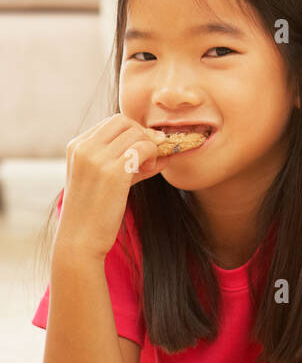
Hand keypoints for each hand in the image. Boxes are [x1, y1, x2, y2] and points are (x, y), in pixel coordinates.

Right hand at [56, 114, 166, 260]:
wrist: (79, 241)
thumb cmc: (93, 212)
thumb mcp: (104, 179)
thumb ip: (127, 161)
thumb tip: (163, 151)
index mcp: (77, 146)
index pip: (112, 122)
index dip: (133, 131)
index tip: (142, 148)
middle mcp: (84, 148)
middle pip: (124, 121)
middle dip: (142, 133)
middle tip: (150, 154)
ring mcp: (97, 159)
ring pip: (136, 133)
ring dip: (149, 146)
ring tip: (147, 166)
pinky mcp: (113, 172)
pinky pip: (143, 148)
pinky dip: (152, 155)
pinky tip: (149, 169)